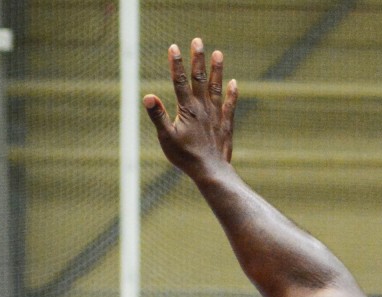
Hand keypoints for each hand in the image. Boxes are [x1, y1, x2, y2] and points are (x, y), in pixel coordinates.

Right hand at [143, 37, 235, 177]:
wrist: (210, 171)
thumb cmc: (185, 157)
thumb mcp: (166, 138)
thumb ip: (158, 116)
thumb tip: (148, 96)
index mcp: (187, 109)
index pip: (180, 82)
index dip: (177, 64)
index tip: (174, 47)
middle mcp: (203, 108)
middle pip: (199, 79)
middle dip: (197, 59)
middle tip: (198, 40)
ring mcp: (216, 115)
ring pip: (216, 88)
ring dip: (216, 71)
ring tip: (218, 53)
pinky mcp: (225, 124)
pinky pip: (229, 106)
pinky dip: (232, 94)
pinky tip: (234, 83)